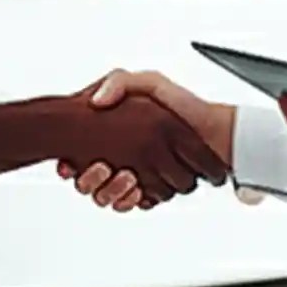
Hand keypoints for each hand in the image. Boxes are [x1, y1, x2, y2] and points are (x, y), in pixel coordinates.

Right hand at [58, 70, 236, 210]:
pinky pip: (131, 203)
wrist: (217, 134)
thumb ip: (120, 82)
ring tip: (127, 177)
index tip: (69, 163)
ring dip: (111, 190)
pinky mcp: (150, 192)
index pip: (77, 154)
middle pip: (87, 180)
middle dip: (89, 179)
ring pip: (106, 195)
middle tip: (102, 167)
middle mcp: (123, 156)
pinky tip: (137, 190)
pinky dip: (130, 200)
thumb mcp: (150, 84)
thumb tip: (96, 101)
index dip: (69, 162)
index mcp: (117, 132)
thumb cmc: (185, 108)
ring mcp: (136, 176)